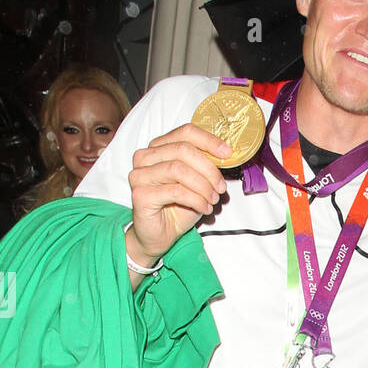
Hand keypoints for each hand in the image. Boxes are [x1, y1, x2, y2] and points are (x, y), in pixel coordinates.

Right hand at [127, 123, 231, 262]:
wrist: (160, 234)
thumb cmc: (177, 207)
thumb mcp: (197, 182)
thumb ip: (205, 166)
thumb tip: (226, 156)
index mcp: (159, 147)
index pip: (185, 132)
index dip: (209, 141)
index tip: (228, 154)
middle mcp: (145, 157)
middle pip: (183, 150)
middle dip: (208, 169)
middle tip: (220, 187)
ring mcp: (140, 175)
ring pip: (178, 170)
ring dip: (203, 186)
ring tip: (213, 200)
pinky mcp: (140, 194)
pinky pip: (175, 191)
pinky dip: (196, 200)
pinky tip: (204, 208)